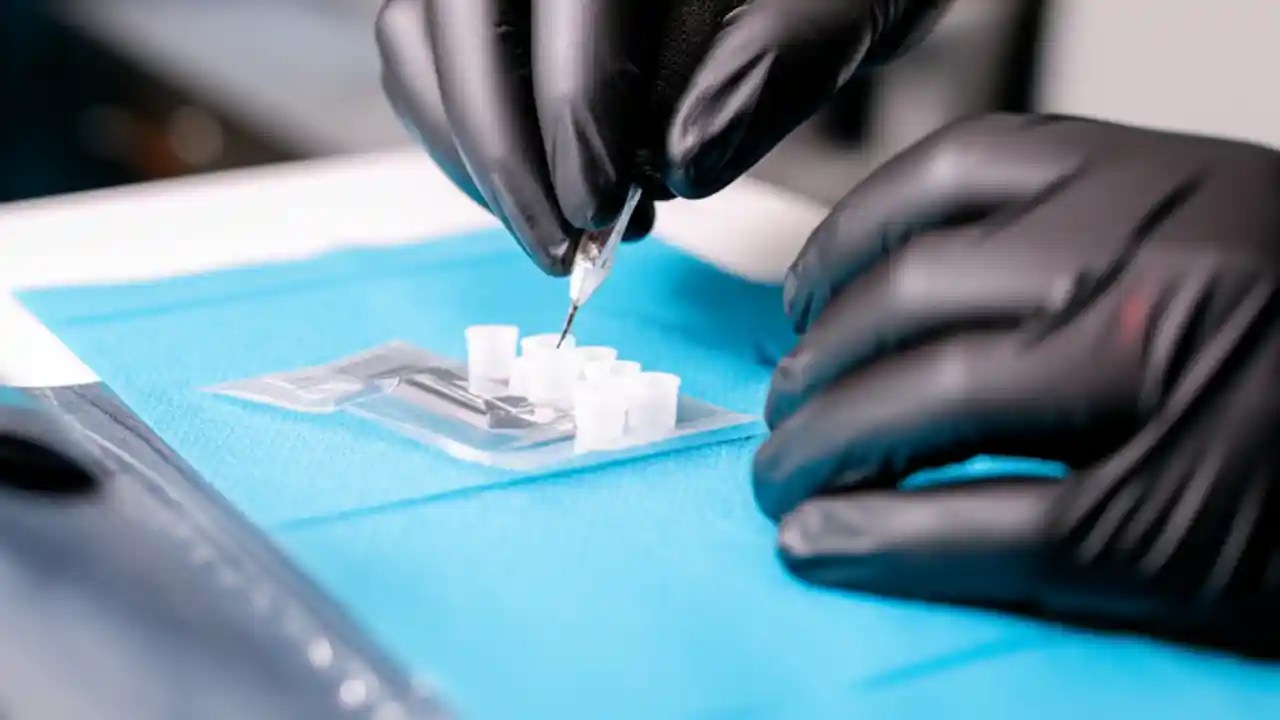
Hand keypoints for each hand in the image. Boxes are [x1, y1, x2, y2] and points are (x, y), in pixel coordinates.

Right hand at [376, 0, 947, 274]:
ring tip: (549, 231)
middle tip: (560, 245)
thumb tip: (682, 167)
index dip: (572, 113)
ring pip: (423, 39)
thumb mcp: (836, 10)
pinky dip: (455, 136)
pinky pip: (421, 56)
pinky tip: (523, 193)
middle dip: (505, 153)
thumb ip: (771, 70)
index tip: (597, 209)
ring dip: (471, 152)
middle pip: (462, 21)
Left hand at [758, 113, 1279, 648]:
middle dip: (815, 362)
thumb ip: (1089, 236)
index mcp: (1165, 183)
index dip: (842, 238)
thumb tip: (914, 286)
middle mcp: (1158, 264)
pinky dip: (875, 537)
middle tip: (786, 405)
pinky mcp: (1165, 524)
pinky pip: (976, 523)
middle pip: (910, 296)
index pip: (948, 176)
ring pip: (924, 405)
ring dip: (819, 448)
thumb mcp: (1217, 238)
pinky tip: (823, 541)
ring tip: (786, 476)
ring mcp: (1161, 389)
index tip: (804, 290)